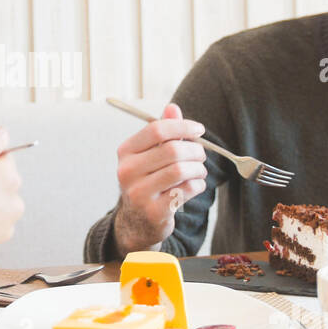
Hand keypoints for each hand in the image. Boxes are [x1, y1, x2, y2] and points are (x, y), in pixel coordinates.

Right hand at [112, 103, 207, 254]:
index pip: (156, 129)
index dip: (182, 126)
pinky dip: (197, 185)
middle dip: (195, 150)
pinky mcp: (154, 211)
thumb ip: (162, 132)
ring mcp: (139, 193)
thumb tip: (172, 107)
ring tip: (199, 171)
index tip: (199, 130)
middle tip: (202, 155)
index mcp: (126, 152)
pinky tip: (195, 185)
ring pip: (180, 170)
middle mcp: (127, 171)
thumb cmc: (148, 181)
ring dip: (198, 169)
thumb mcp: (150, 155)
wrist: (137, 221)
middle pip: (172, 150)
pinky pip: (186, 190)